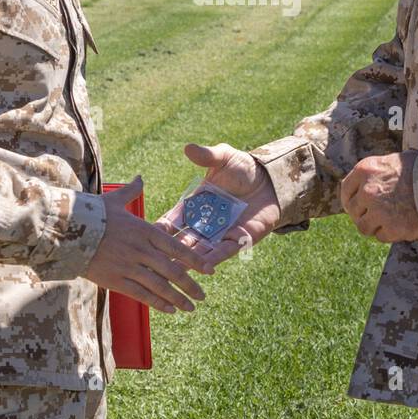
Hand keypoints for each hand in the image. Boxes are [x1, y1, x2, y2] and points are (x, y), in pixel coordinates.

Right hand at [85, 176, 214, 314]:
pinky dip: (158, 303)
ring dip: (178, 298)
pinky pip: (142, 294)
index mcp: (144, 230)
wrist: (67, 230)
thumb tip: (140, 177)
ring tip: (191, 307)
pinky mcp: (116, 280)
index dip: (196, 260)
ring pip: (160, 286)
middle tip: (203, 295)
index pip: (177, 247)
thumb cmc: (91, 214)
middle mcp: (141, 249)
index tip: (209, 269)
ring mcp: (129, 266)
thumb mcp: (114, 200)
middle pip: (173, 270)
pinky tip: (170, 310)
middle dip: (191, 285)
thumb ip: (132, 191)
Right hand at [160, 143, 280, 266]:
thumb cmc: (244, 167)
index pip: (173, 219)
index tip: (146, 235)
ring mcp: (221, 233)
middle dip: (171, 251)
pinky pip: (225, 251)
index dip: (161, 227)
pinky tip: (206, 266)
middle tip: (155, 262)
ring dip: (190, 261)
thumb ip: (207, 155)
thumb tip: (188, 147)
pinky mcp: (239, 240)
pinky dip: (216, 258)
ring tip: (176, 271)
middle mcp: (205, 222)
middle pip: (183, 240)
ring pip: (201, 251)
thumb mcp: (224, 158)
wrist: (272, 179)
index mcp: (195, 204)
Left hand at [340, 151, 417, 242]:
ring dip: (374, 227)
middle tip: (376, 216)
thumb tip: (369, 184)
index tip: (356, 206)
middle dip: (363, 214)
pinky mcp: (392, 228)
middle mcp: (367, 190)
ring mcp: (378, 211)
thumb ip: (378, 174)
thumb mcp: (397, 161)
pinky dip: (390, 234)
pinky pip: (381, 237)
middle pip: (354, 211)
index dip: (350, 199)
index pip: (346, 189)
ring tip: (389, 222)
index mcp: (366, 170)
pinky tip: (402, 226)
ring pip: (364, 227)